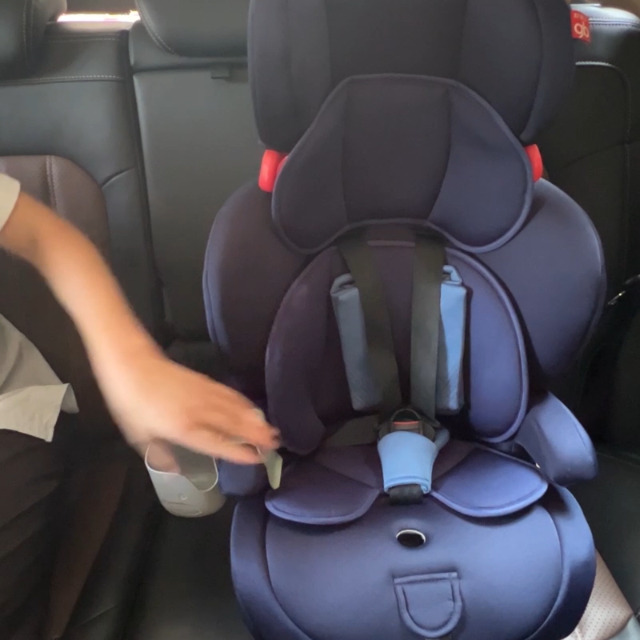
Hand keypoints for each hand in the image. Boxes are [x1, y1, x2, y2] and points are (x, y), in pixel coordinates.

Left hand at [95, 348, 278, 465]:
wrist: (132, 364)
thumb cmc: (131, 402)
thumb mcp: (139, 436)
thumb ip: (160, 455)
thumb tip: (176, 471)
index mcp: (183, 428)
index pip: (217, 443)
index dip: (238, 451)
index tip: (256, 458)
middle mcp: (199, 411)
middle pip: (233, 424)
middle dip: (256, 435)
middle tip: (275, 444)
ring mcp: (204, 394)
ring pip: (235, 408)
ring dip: (254, 419)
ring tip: (271, 429)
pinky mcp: (205, 382)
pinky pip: (229, 394)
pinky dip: (243, 403)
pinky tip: (251, 408)